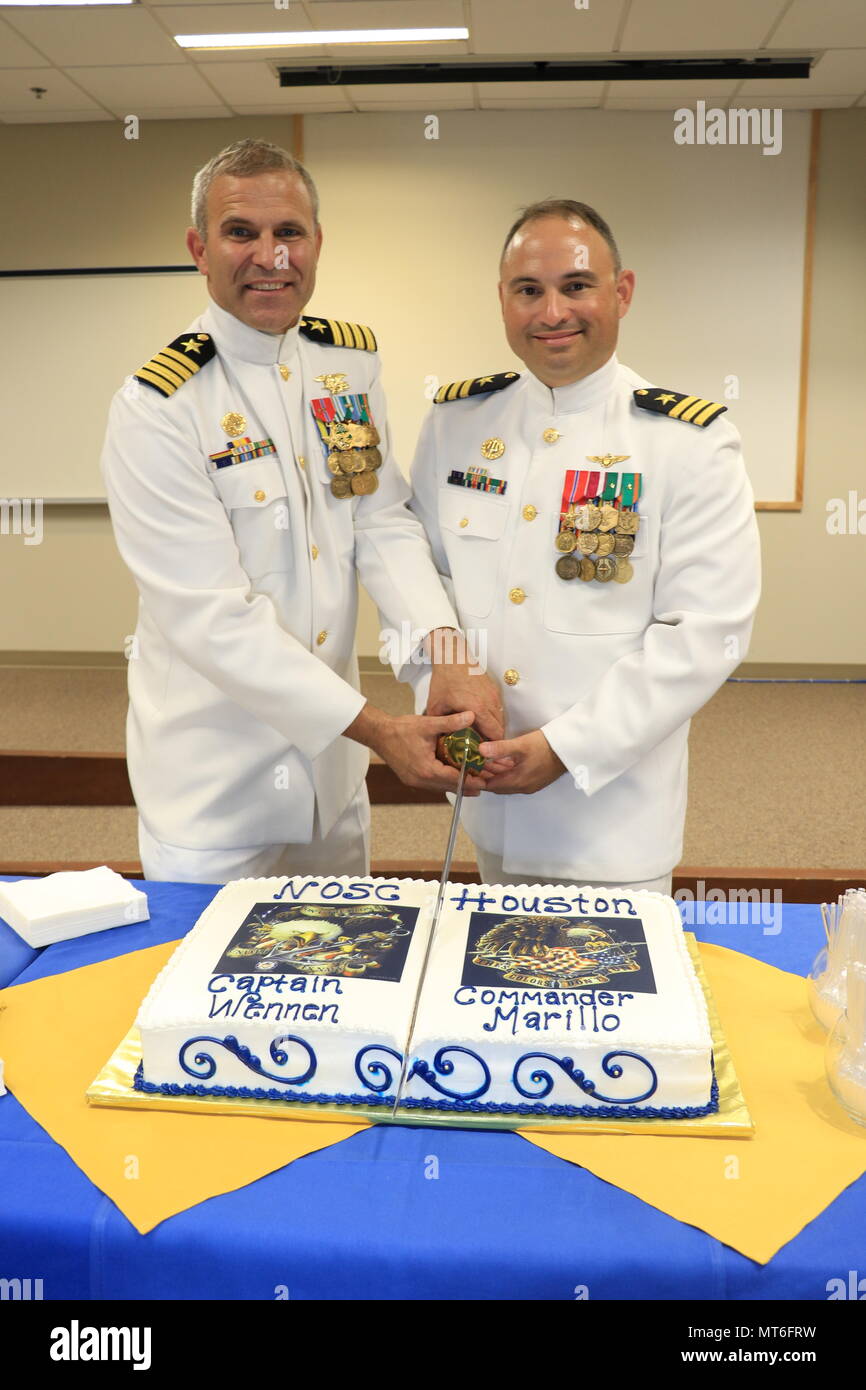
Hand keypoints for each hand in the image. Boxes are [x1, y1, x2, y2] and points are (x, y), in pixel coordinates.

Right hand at [343, 705, 489, 795]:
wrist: (379, 734)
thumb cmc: (401, 729)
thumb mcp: (428, 724)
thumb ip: (451, 722)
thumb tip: (471, 716)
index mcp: (427, 770)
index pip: (455, 779)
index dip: (472, 781)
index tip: (485, 782)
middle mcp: (421, 780)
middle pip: (449, 787)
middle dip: (467, 786)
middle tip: (485, 784)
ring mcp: (415, 781)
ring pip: (440, 788)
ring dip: (456, 786)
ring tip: (473, 784)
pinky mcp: (411, 779)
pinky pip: (432, 784)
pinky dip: (444, 782)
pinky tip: (452, 777)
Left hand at [424, 628, 504, 742]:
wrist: (452, 658)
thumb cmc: (444, 680)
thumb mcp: (436, 706)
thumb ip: (440, 725)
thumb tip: (438, 740)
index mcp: (477, 710)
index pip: (493, 735)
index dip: (491, 747)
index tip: (484, 753)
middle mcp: (490, 704)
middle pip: (500, 730)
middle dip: (494, 740)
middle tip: (484, 748)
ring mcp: (494, 696)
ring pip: (501, 720)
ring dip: (494, 729)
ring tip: (483, 736)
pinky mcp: (494, 690)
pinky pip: (499, 709)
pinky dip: (493, 717)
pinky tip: (482, 720)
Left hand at [477, 730, 566, 794]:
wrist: (572, 749)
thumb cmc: (548, 746)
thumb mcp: (521, 745)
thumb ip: (500, 748)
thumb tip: (480, 749)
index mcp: (517, 782)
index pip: (490, 785)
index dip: (478, 777)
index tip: (468, 768)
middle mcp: (523, 787)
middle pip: (498, 784)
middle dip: (486, 774)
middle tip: (475, 761)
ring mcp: (531, 784)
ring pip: (507, 781)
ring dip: (497, 771)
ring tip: (486, 758)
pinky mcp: (537, 778)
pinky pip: (516, 778)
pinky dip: (507, 770)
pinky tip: (504, 759)